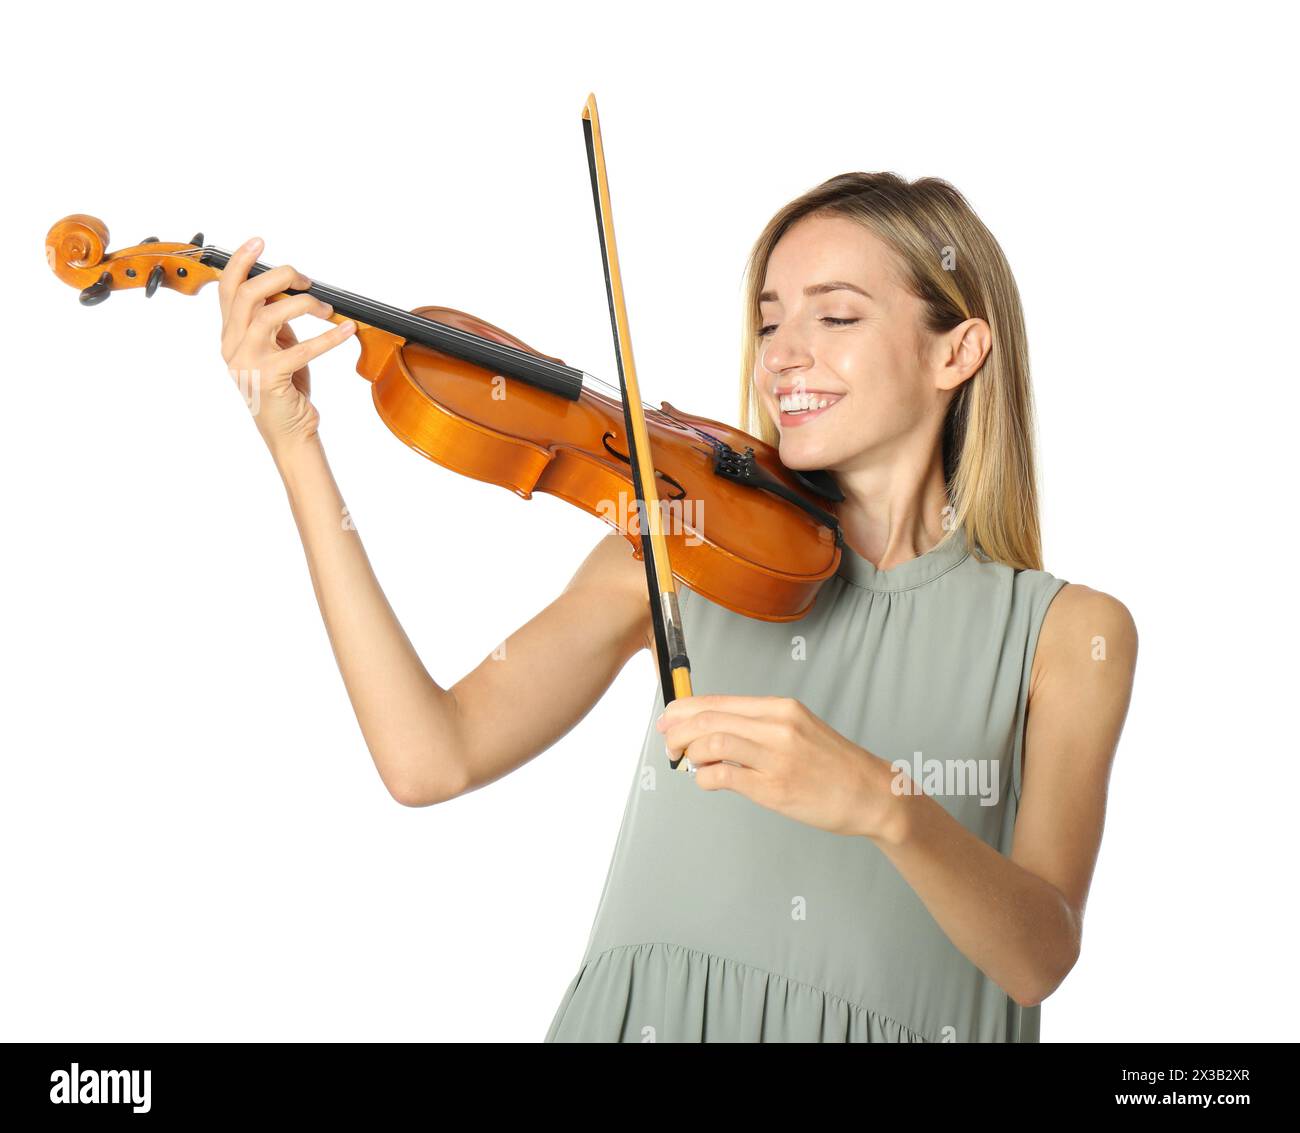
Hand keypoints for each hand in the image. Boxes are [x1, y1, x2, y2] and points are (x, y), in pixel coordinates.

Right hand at [218, 236, 356, 458]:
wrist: (289, 433)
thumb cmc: (284, 390)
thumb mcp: (276, 349)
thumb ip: (274, 322)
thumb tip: (291, 291)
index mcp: (230, 335)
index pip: (227, 289)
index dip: (242, 262)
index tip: (260, 242)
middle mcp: (232, 346)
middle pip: (247, 294)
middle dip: (280, 277)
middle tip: (307, 279)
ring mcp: (247, 363)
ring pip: (269, 315)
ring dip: (304, 305)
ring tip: (326, 308)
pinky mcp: (270, 379)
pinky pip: (301, 349)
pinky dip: (329, 336)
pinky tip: (347, 330)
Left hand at [657, 694, 901, 840]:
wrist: (872, 793)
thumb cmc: (832, 765)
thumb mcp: (797, 730)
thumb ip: (756, 729)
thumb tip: (710, 735)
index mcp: (780, 708)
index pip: (719, 701)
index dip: (684, 710)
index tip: (668, 719)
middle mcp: (778, 726)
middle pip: (710, 717)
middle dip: (678, 730)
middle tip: (668, 745)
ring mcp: (776, 756)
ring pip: (713, 741)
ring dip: (689, 752)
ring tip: (685, 762)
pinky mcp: (775, 787)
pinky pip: (724, 775)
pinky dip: (705, 777)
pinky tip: (706, 780)